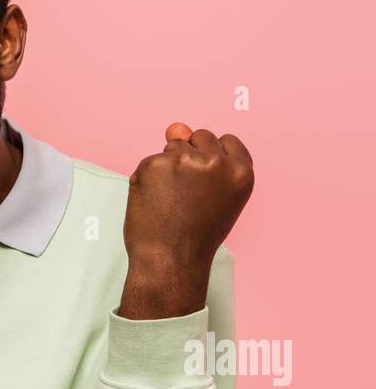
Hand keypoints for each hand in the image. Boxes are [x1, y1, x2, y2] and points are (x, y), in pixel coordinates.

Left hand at [118, 122, 253, 318]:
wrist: (171, 261)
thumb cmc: (196, 235)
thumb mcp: (218, 197)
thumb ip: (206, 160)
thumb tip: (176, 127)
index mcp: (241, 172)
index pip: (227, 141)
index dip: (214, 158)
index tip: (207, 179)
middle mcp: (216, 162)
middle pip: (200, 136)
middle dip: (191, 155)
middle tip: (186, 192)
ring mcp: (183, 160)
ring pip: (173, 146)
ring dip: (169, 166)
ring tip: (171, 200)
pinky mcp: (154, 163)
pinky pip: (150, 161)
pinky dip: (148, 179)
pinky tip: (154, 202)